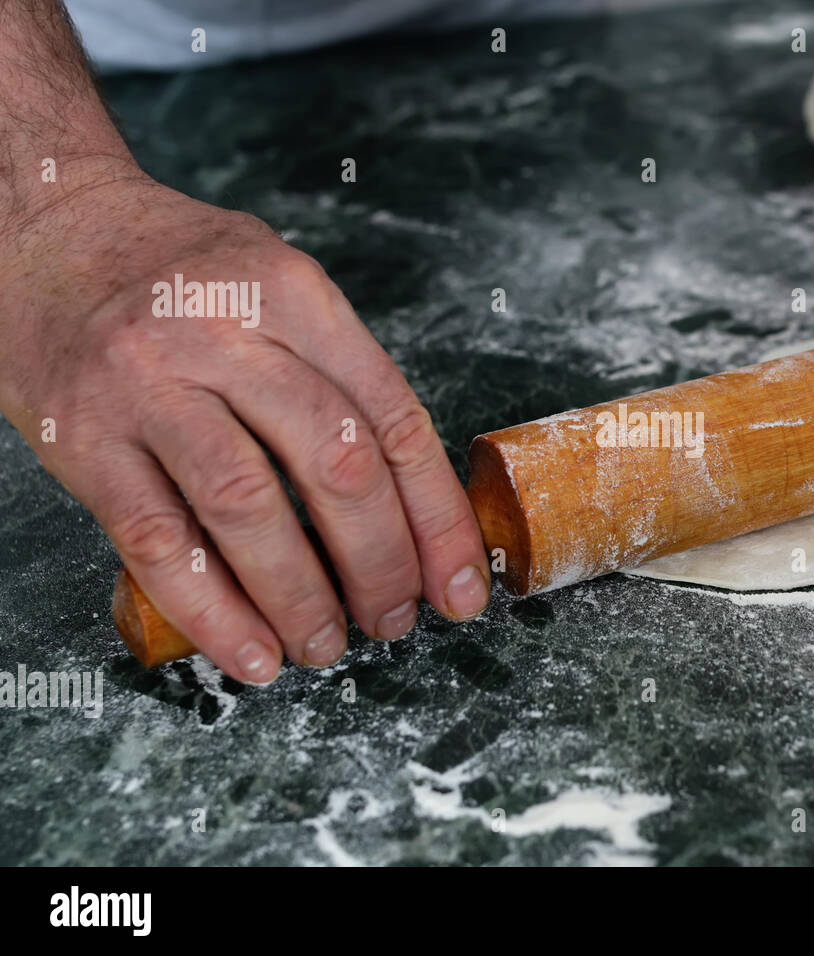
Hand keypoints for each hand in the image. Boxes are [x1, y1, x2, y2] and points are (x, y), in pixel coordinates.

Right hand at [0, 165, 490, 681]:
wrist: (41, 228)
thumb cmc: (175, 270)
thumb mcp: (276, 283)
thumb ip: (338, 374)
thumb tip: (412, 499)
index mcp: (294, 295)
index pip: (393, 419)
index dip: (438, 516)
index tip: (462, 580)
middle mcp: (225, 332)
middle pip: (336, 464)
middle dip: (382, 562)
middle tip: (397, 619)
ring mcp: (147, 384)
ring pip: (249, 508)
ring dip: (303, 596)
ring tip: (328, 646)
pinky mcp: (81, 436)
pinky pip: (159, 541)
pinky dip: (214, 611)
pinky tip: (252, 654)